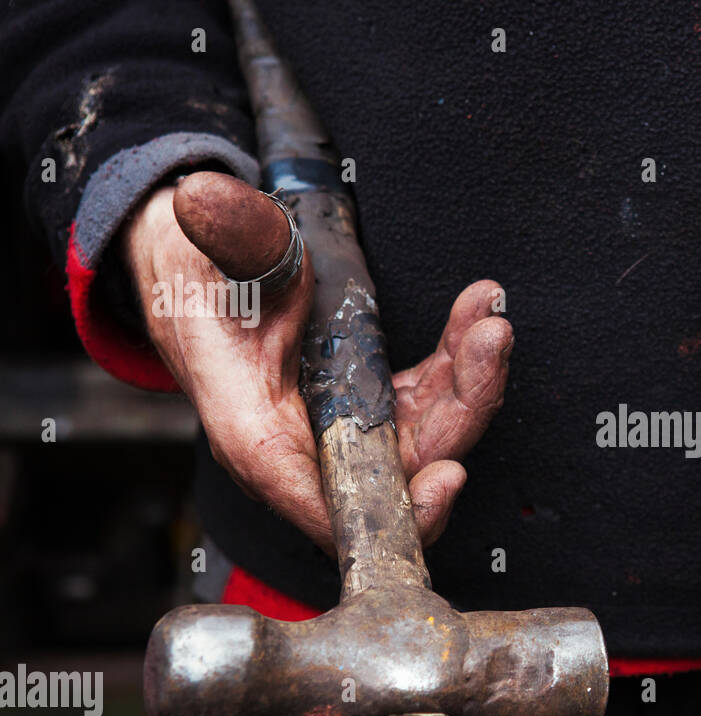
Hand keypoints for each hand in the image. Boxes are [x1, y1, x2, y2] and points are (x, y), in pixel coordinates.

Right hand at [123, 171, 510, 552]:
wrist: (189, 265)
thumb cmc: (190, 271)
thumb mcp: (202, 248)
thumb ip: (226, 235)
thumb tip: (205, 200)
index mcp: (256, 435)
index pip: (331, 503)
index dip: (394, 507)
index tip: (446, 477)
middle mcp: (306, 447)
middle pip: (404, 466)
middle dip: (459, 413)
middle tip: (489, 344)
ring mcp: (345, 427)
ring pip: (427, 433)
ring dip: (470, 381)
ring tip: (489, 318)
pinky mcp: (371, 403)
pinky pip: (428, 398)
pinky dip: (459, 361)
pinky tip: (477, 312)